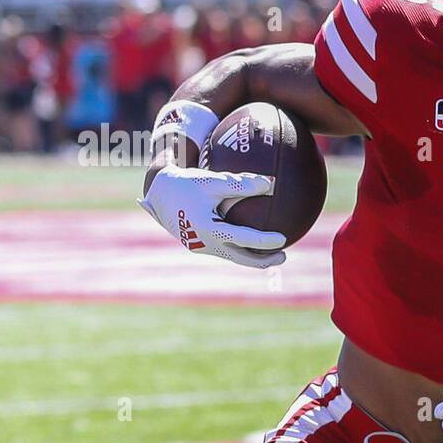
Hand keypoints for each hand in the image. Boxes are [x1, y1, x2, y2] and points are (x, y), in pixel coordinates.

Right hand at [139, 163, 286, 268]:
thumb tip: (270, 185)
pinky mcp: (199, 246)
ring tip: (274, 254)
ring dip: (253, 258)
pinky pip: (225, 251)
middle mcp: (204, 243)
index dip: (264, 242)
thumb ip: (241, 184)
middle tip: (283, 256)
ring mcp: (201, 247)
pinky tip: (254, 243)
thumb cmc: (187, 184)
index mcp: (207, 228)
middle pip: (240, 258)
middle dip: (263, 261)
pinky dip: (240, 250)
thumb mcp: (213, 181)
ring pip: (233, 257)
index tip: (283, 239)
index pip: (242, 239)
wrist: (159, 194)